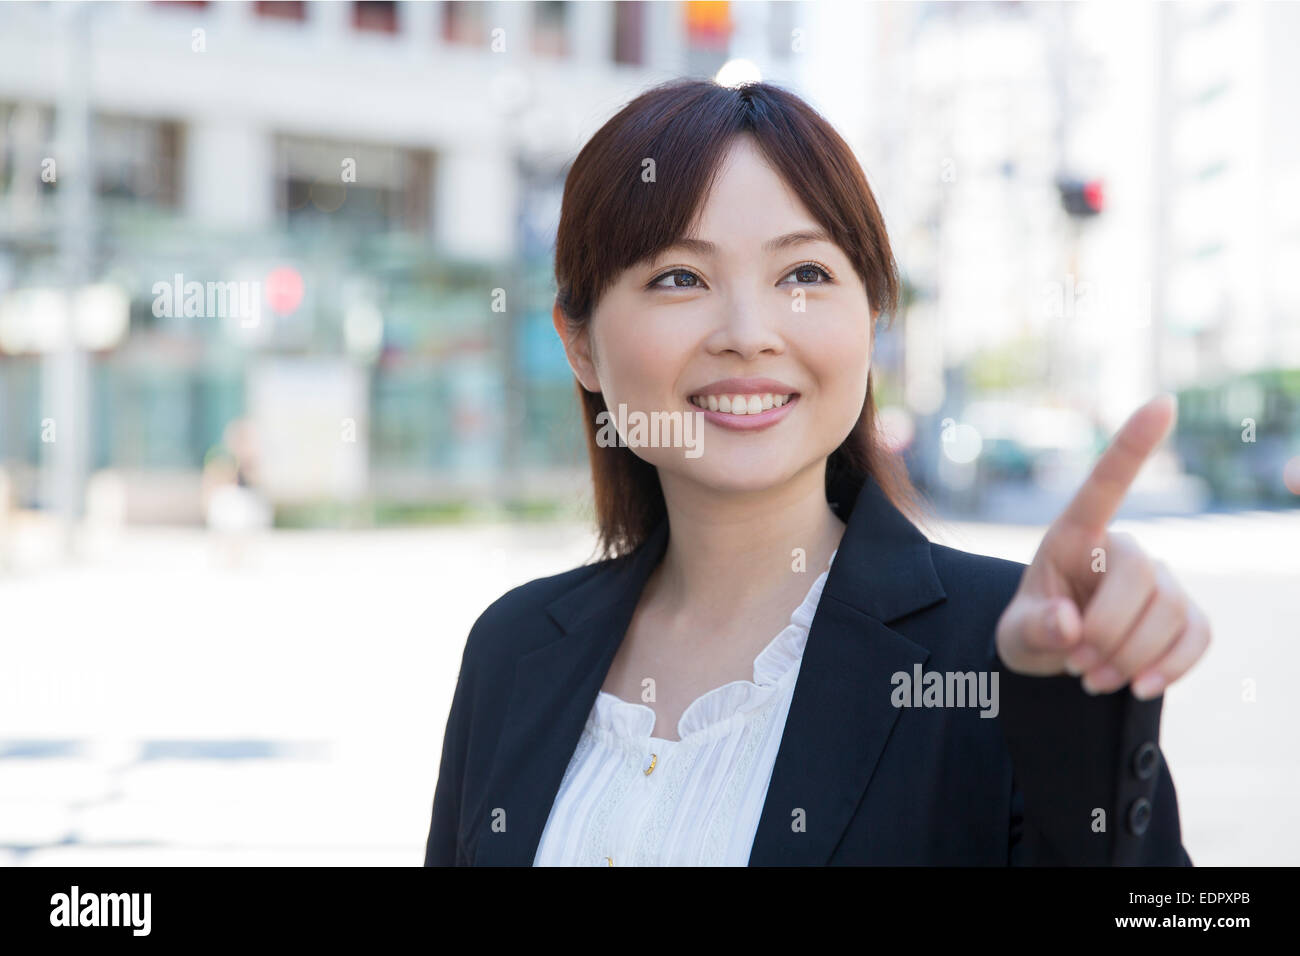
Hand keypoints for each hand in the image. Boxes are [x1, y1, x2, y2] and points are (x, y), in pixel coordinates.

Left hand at [994, 394, 1211, 699]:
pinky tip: (1138, 687)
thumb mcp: (1014, 635)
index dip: (1133, 445)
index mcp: (1073, 536)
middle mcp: (1122, 549)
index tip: (1163, 402)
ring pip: (1171, 610)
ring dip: (1131, 656)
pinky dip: (1171, 668)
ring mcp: (1161, 580)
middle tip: (1074, 665)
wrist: (1060, 664)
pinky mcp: (1186, 616)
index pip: (1105, 485)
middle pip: (1142, 574)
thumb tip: (1068, 625)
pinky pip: (1198, 636)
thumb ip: (1033, 628)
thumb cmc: (1034, 631)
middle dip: (1109, 630)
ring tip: (1090, 678)